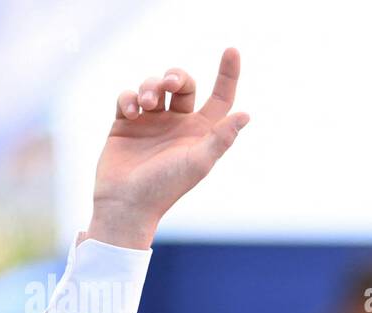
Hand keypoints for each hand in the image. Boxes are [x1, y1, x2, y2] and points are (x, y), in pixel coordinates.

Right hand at [87, 48, 249, 248]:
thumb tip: (245, 115)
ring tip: (147, 103)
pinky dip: (129, 97)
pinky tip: (131, 112)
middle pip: (183, 84)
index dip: (228, 74)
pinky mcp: (126, 124)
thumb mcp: (198, 162)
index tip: (232, 50)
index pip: (220, 98)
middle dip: (176, 76)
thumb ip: (221, 138)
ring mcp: (152, 123)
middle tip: (170, 83)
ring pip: (153, 86)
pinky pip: (128, 96)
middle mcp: (179, 125)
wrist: (127, 203)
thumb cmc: (166, 187)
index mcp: (201, 133)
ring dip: (150, 86)